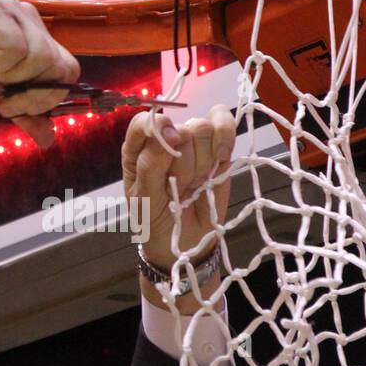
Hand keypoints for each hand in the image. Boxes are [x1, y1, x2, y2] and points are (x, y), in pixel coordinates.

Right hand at [0, 0, 79, 147]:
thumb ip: (22, 113)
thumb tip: (48, 139)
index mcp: (37, 39)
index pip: (68, 72)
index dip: (47, 97)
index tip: (13, 105)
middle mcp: (32, 21)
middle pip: (60, 67)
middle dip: (30, 93)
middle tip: (0, 91)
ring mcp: (17, 12)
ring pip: (40, 58)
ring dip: (8, 75)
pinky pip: (16, 48)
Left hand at [122, 105, 235, 277]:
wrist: (183, 244)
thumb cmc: (154, 221)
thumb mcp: (145, 198)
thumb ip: (151, 164)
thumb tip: (173, 132)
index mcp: (139, 149)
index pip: (146, 121)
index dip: (160, 127)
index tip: (171, 144)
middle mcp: (166, 140)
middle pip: (182, 127)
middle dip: (184, 161)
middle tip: (180, 186)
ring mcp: (194, 144)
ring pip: (204, 129)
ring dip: (202, 161)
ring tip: (195, 183)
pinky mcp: (219, 150)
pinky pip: (226, 126)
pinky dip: (225, 138)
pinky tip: (220, 159)